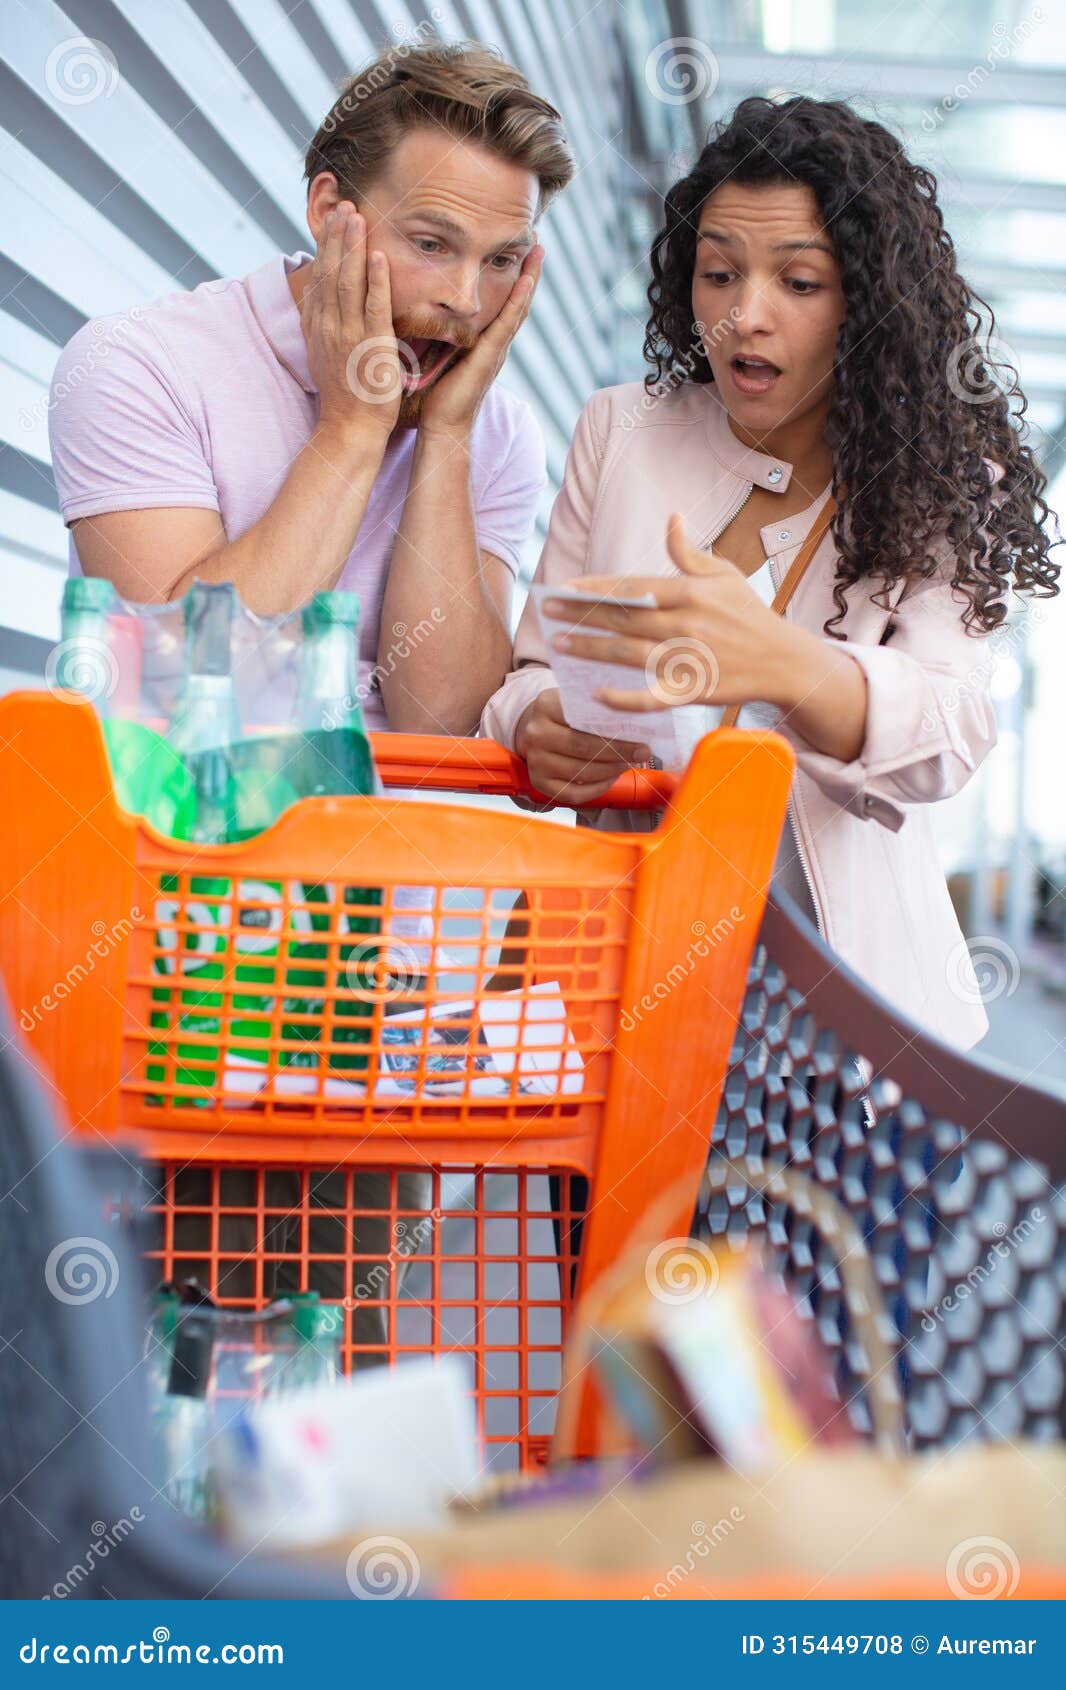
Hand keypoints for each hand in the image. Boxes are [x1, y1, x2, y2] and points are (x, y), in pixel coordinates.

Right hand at [301, 203, 402, 441]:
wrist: (349, 429)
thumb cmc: (345, 396)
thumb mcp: (326, 355)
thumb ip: (325, 327)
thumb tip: (323, 304)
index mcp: (319, 327)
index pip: (319, 277)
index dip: (326, 246)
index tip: (333, 220)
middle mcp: (329, 326)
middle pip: (330, 271)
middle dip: (337, 236)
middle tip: (343, 204)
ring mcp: (348, 335)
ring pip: (347, 282)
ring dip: (353, 247)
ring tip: (357, 217)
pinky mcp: (371, 347)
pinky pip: (373, 307)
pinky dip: (376, 280)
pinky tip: (379, 256)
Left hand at [417, 247, 543, 441]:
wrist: (442, 425)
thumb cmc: (437, 395)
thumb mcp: (441, 355)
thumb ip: (444, 336)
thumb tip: (434, 315)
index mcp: (485, 341)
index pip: (503, 303)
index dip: (512, 278)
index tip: (518, 251)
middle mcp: (496, 343)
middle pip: (517, 300)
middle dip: (529, 271)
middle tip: (538, 241)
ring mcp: (497, 349)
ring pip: (518, 306)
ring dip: (531, 278)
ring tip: (539, 250)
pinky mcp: (491, 356)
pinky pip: (508, 322)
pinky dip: (519, 300)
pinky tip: (526, 280)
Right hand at [514, 687, 651, 804]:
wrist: (538, 728)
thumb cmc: (565, 715)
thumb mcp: (577, 700)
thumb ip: (599, 706)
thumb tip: (636, 720)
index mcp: (546, 705)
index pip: (584, 722)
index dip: (616, 734)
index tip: (640, 740)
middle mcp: (536, 733)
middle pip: (584, 748)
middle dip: (618, 753)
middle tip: (641, 754)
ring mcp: (536, 760)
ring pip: (581, 772)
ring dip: (610, 771)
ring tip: (626, 764)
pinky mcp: (538, 782)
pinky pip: (573, 793)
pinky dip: (596, 789)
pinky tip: (610, 779)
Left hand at [540, 513, 796, 712]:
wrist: (782, 661)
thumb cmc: (750, 614)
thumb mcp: (724, 575)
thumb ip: (690, 553)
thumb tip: (672, 518)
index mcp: (690, 593)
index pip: (631, 588)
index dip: (595, 588)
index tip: (565, 587)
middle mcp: (684, 624)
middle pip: (621, 619)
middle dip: (580, 614)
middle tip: (548, 612)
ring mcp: (686, 659)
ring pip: (626, 653)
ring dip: (589, 648)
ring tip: (559, 644)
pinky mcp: (691, 691)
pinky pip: (650, 697)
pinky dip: (623, 698)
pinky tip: (597, 694)